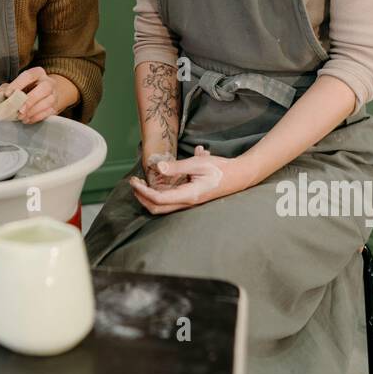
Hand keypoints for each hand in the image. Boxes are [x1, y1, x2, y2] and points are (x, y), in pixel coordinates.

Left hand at [0, 67, 77, 123]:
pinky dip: (37, 117)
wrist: (43, 95)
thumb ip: (6, 88)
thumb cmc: (25, 89)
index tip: (7, 94)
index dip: (18, 84)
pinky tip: (27, 120)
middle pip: (44, 88)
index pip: (29, 75)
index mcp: (37, 72)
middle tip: (19, 110)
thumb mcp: (15, 85)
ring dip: (33, 111)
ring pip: (48, 102)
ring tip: (21, 117)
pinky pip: (49, 112)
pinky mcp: (54, 106)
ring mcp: (53, 94)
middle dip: (30, 100)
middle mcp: (48, 82)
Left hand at [129, 145, 252, 214]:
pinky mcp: (190, 200)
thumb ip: (177, 167)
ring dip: (148, 197)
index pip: (159, 199)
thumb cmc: (220, 169)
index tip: (134, 181)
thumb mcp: (198, 163)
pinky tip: (158, 181)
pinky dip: (158, 195)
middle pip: (157, 209)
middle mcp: (187, 203)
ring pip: (162, 208)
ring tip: (141, 183)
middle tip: (134, 182)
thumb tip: (158, 168)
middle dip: (141, 197)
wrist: (238, 176)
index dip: (143, 192)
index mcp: (189, 195)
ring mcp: (188, 204)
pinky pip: (170, 203)